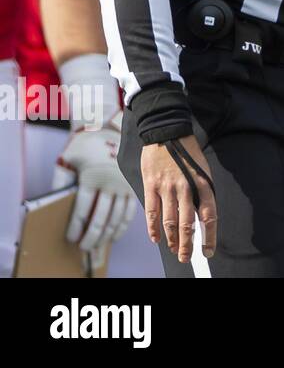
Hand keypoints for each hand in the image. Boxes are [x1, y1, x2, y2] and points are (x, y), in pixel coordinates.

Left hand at [52, 111, 136, 252]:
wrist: (110, 131)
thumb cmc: (85, 147)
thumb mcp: (68, 159)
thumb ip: (61, 181)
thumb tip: (54, 203)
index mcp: (91, 177)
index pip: (82, 209)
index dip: (76, 227)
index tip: (72, 238)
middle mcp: (110, 183)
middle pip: (101, 217)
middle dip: (92, 236)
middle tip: (84, 247)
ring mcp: (123, 186)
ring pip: (116, 217)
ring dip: (107, 235)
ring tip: (97, 246)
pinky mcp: (132, 187)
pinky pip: (129, 211)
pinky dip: (122, 226)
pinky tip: (114, 235)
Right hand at [140, 135, 217, 263]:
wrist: (167, 131)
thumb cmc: (187, 153)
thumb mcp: (202, 170)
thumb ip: (201, 193)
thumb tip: (200, 218)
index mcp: (203, 183)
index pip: (209, 216)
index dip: (209, 236)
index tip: (208, 252)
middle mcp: (187, 187)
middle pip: (188, 223)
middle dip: (188, 245)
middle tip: (186, 258)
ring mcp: (168, 187)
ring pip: (170, 221)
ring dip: (172, 239)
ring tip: (175, 250)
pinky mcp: (151, 185)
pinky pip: (152, 212)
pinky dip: (153, 229)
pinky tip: (156, 239)